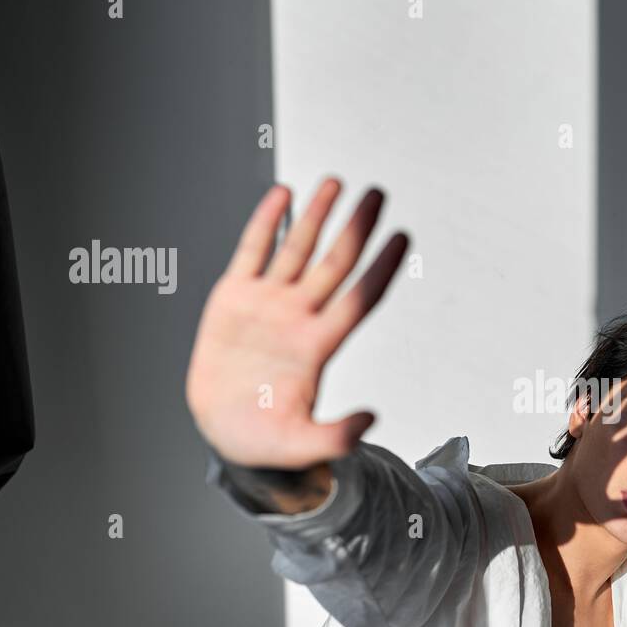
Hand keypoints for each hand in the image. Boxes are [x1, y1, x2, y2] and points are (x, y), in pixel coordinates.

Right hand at [185, 179, 407, 469]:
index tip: (402, 237)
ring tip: (336, 181)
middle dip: (356, 228)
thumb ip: (335, 437)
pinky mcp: (234, 298)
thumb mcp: (301, 445)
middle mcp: (298, 317)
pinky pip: (252, 251)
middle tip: (378, 194)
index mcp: (317, 346)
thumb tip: (370, 422)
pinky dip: (267, 222)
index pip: (358, 298)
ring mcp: (267, 304)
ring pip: (298, 249)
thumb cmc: (266, 442)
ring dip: (317, 215)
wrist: (224, 432)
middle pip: (336, 263)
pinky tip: (284, 194)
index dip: (380, 268)